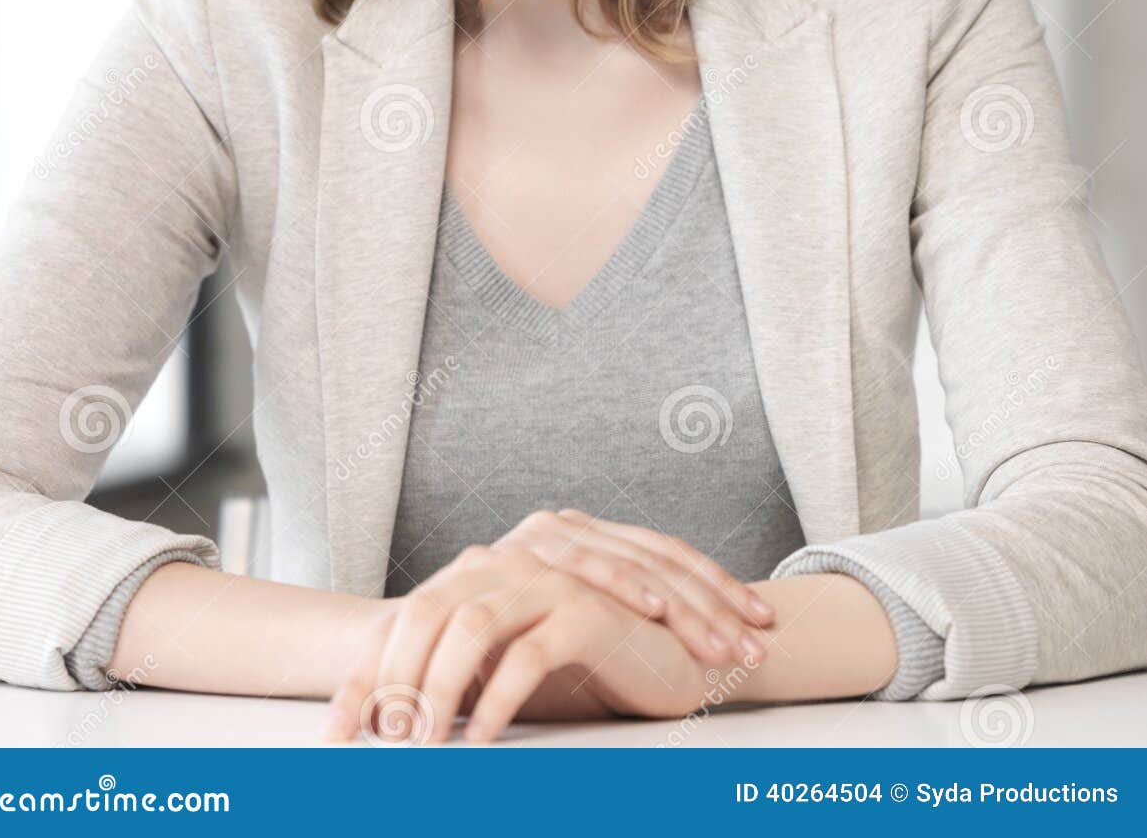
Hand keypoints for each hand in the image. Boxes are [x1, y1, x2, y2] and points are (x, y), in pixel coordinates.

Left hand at [320, 542, 726, 744]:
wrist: (671, 653)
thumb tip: (388, 721)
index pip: (403, 618)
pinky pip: (528, 654)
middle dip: (392, 681)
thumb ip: (455, 672)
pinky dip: (497, 699)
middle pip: (426, 614)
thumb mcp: (507, 663)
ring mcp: (547, 583)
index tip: (333, 734)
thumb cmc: (584, 662)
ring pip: (470, 625)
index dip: (363, 675)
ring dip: (436, 689)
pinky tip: (482, 737)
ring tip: (421, 744)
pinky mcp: (587, 612)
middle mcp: (506, 565)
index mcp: (479, 572)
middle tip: (376, 743)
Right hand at [492, 508, 773, 665]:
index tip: (763, 619)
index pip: (667, 554)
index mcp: (586, 534)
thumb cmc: (495, 643)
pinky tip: (652, 612)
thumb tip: (694, 639)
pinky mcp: (513, 558)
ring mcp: (538, 539)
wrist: (407, 637)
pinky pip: (578, 571)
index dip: (718, 584)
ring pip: (629, 562)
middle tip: (754, 644)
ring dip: (683, 605)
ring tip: (720, 641)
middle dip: (714, 602)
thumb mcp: (564, 623)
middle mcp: (564, 526)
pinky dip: (617, 588)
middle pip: (659, 559)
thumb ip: (607, 620)